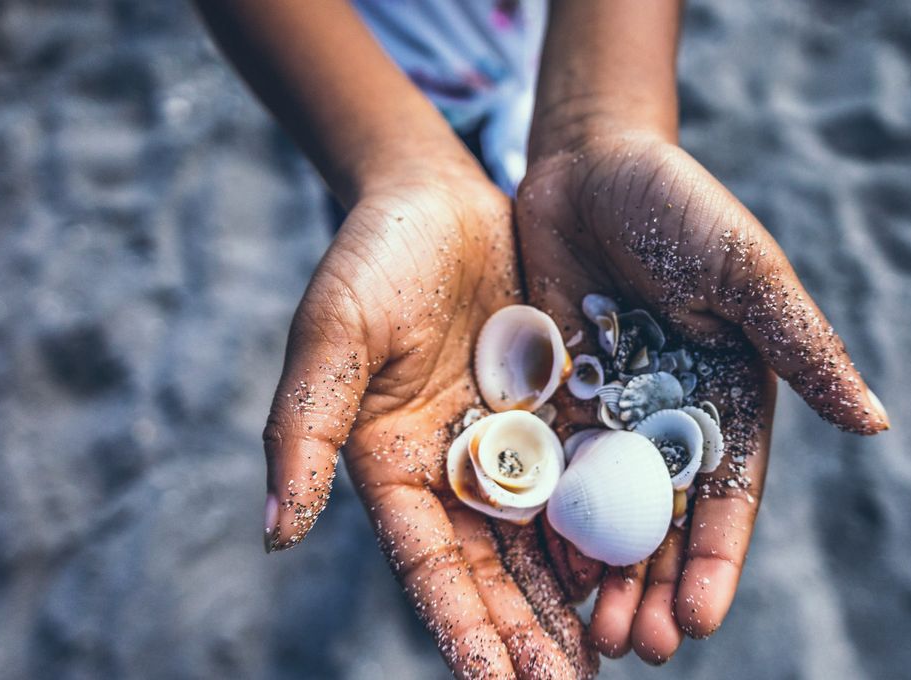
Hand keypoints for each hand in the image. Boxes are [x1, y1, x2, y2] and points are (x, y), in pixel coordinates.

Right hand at [262, 164, 597, 678]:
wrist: (438, 198)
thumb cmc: (371, 259)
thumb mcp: (332, 335)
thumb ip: (303, 429)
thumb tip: (274, 535)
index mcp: (395, 468)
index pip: (428, 565)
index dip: (460, 626)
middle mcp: (457, 471)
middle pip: (494, 570)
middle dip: (527, 635)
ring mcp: (513, 446)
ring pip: (547, 540)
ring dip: (573, 601)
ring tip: (603, 658)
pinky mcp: (561, 413)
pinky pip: (589, 479)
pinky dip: (607, 528)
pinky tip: (636, 570)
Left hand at [516, 131, 889, 663]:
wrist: (589, 161)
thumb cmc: (682, 206)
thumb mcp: (747, 273)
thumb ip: (801, 347)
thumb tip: (875, 422)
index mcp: (730, 398)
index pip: (728, 497)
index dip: (716, 561)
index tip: (700, 620)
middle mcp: (672, 417)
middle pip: (665, 520)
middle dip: (656, 586)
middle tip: (639, 646)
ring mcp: (612, 412)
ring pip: (608, 509)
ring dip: (603, 570)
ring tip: (593, 632)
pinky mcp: (558, 396)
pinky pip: (553, 469)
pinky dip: (551, 519)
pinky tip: (540, 566)